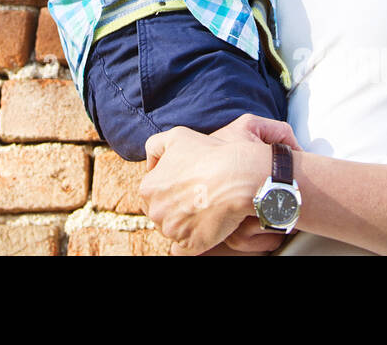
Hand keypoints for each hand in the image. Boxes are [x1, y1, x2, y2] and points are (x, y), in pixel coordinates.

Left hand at [140, 114, 298, 255]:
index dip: (169, 190)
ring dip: (185, 224)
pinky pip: (184, 250)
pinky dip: (193, 242)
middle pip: (161, 214)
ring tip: (205, 210)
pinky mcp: (191, 246)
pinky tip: (205, 229)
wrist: (238, 176)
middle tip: (195, 198)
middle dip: (174, 208)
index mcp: (148, 188)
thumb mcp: (177, 136)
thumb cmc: (209, 154)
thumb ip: (155, 146)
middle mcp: (156, 212)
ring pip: (174, 231)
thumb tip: (150, 164)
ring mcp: (173, 231)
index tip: (186, 186)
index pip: (152, 195)